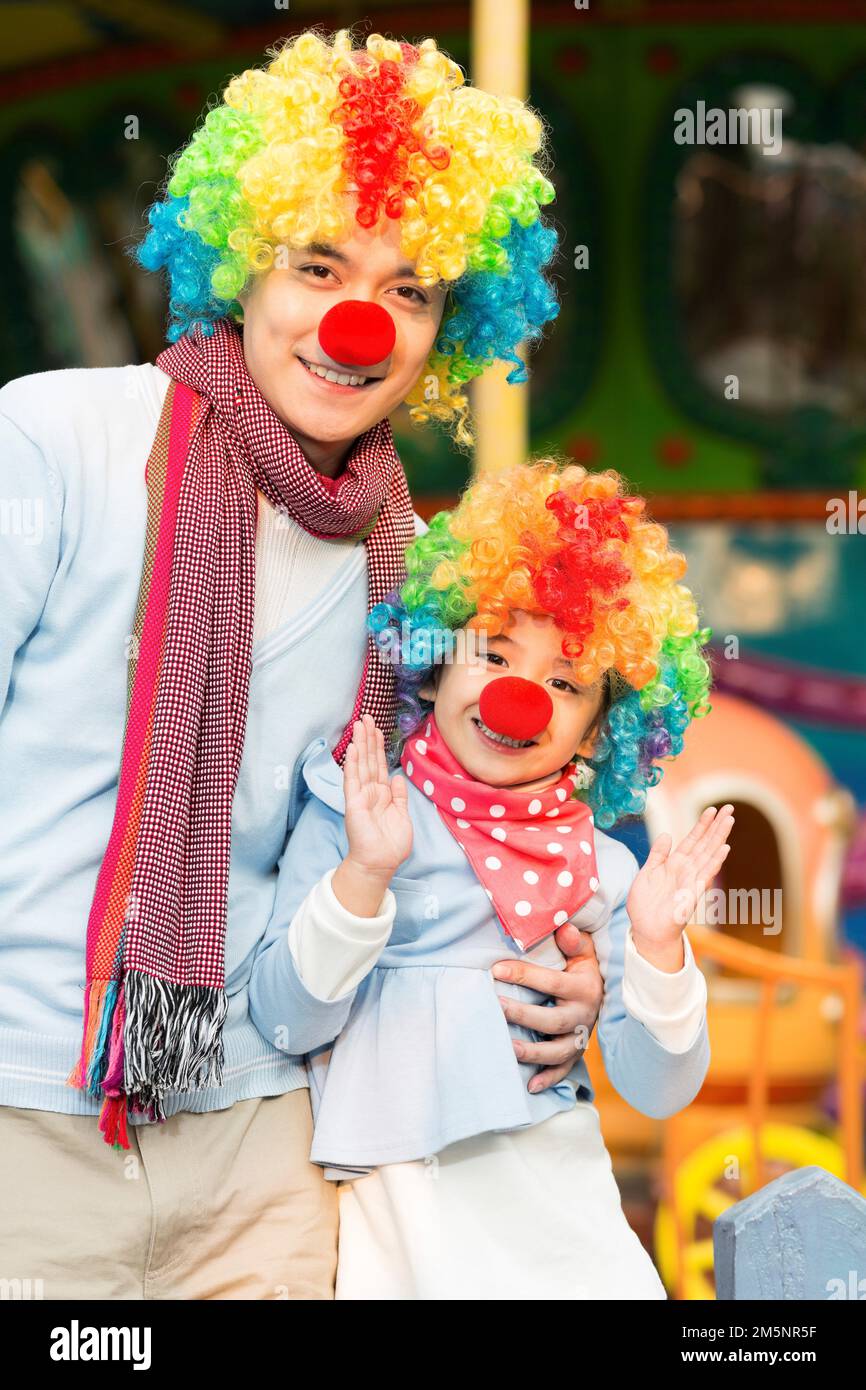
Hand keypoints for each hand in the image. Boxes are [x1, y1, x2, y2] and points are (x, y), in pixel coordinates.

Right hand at [343, 713, 412, 876]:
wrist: (380, 864)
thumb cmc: (391, 845)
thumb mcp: (402, 816)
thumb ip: (399, 796)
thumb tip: (398, 777)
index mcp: (382, 794)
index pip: (380, 765)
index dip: (378, 746)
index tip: (377, 728)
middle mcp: (370, 791)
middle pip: (370, 759)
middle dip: (369, 738)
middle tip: (367, 716)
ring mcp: (361, 796)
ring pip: (361, 764)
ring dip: (360, 744)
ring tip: (359, 724)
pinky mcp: (354, 803)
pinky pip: (353, 779)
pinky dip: (353, 763)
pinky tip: (353, 748)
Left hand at [491, 929, 603, 1092]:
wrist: (606, 994)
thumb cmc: (582, 968)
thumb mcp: (583, 951)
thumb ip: (574, 941)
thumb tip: (564, 927)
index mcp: (584, 987)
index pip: (551, 982)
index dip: (524, 974)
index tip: (496, 969)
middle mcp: (584, 1015)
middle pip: (552, 1020)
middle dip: (522, 1015)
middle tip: (496, 1006)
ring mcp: (580, 1038)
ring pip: (557, 1051)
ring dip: (533, 1052)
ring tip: (508, 1047)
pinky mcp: (576, 1053)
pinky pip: (564, 1070)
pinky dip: (548, 1079)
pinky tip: (529, 1086)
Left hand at [627, 804, 734, 956]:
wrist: (646, 930)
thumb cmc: (646, 904)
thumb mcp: (646, 872)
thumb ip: (658, 854)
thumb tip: (667, 834)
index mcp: (675, 864)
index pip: (691, 840)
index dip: (701, 825)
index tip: (712, 810)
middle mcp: (686, 870)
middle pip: (704, 843)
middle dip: (716, 826)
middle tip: (730, 808)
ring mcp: (691, 881)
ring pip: (708, 854)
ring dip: (719, 838)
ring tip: (729, 821)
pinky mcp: (691, 894)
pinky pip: (705, 875)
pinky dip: (714, 861)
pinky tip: (724, 849)